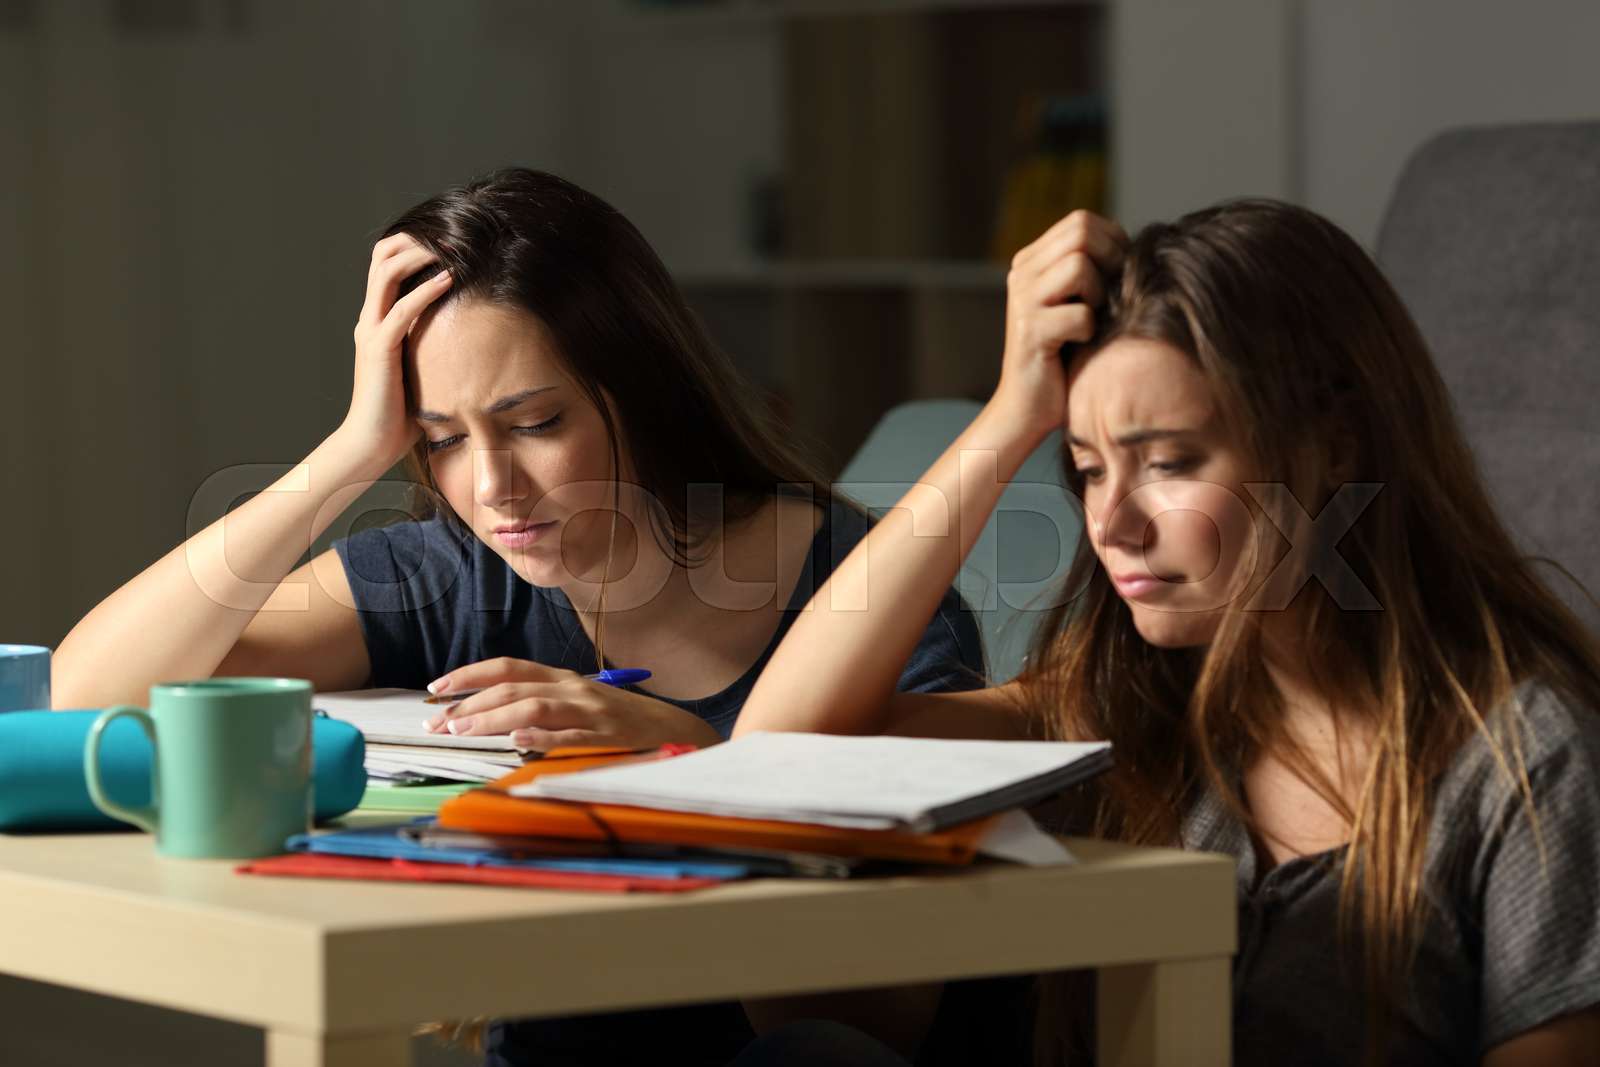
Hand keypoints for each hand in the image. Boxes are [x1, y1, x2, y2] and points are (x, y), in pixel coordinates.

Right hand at [335, 234, 454, 471]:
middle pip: (382, 256)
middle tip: (452, 229)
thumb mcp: (421, 368)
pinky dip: (426, 290)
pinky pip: (402, 309)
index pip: (387, 264)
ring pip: (386, 272)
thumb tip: (469, 334)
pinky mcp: (379, 349)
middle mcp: (370, 318)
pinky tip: (450, 279)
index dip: (413, 244)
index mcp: (378, 320)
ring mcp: (371, 331)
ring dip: (419, 254)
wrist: (371, 445)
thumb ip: (432, 344)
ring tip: (450, 244)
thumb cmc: (400, 413)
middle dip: (416, 238)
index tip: (450, 236)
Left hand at [422, 657, 722, 751]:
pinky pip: (571, 736)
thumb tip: (494, 719)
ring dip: (494, 718)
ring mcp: (591, 712)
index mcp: (564, 680)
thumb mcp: (579, 705)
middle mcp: (574, 689)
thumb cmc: (621, 723)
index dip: (470, 674)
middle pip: (514, 687)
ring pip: (535, 707)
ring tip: (463, 730)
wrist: (677, 731)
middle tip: (438, 722)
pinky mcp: (608, 739)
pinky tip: (519, 742)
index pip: (509, 668)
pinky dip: (543, 737)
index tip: (437, 688)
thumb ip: (543, 707)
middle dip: (470, 702)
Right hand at [994, 210, 1129, 443]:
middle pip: (1080, 233)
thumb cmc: (1064, 357)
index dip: (1113, 241)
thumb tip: (1136, 245)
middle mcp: (1021, 274)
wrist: (1028, 408)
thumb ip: (1092, 270)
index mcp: (1031, 261)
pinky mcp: (1029, 332)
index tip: (1119, 276)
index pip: (1081, 221)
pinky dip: (1089, 332)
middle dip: (1109, 261)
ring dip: (1097, 295)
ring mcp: (1022, 301)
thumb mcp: (1077, 302)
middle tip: (1110, 296)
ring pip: (1079, 266)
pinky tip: (1078, 347)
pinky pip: (1080, 314)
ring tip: (1090, 320)